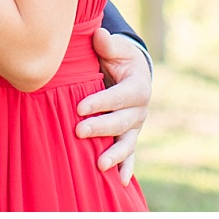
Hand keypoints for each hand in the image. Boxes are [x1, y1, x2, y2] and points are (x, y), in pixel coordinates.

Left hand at [75, 26, 151, 182]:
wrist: (131, 71)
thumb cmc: (119, 58)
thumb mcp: (116, 48)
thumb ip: (107, 44)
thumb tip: (99, 36)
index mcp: (138, 87)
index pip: (118, 97)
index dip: (100, 102)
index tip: (79, 108)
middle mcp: (140, 110)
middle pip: (121, 122)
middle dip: (101, 128)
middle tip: (79, 131)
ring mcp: (136, 126)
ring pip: (127, 143)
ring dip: (114, 155)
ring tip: (99, 165)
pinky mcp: (129, 137)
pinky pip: (130, 155)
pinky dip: (126, 168)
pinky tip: (121, 182)